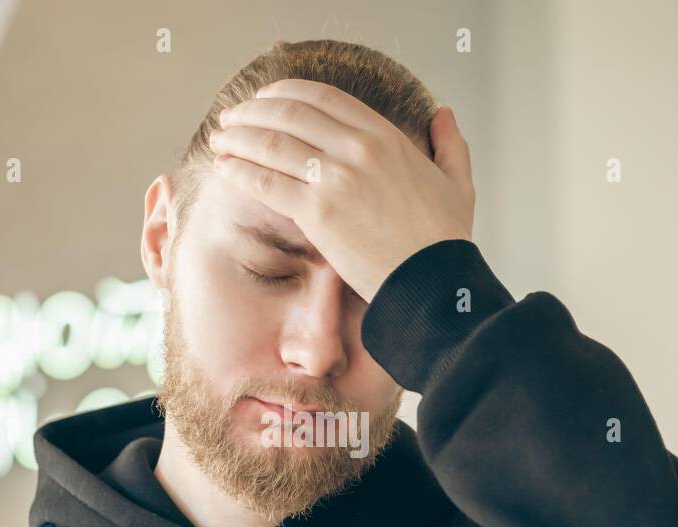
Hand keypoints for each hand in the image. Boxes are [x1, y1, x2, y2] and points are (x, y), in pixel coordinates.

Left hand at [210, 79, 475, 303]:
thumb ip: (450, 143)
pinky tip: (224, 168)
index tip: (264, 98)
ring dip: (237, 137)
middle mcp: (357, 149)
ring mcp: (336, 179)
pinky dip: (240, 171)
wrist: (433, 282)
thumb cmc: (444, 241)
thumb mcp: (458, 182)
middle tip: (231, 118)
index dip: (285, 92)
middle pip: (289, 112)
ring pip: (271, 143)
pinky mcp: (318, 214)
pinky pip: (266, 183)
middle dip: (252, 111)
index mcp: (385, 136)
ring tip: (219, 140)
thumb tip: (443, 113)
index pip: (323, 96)